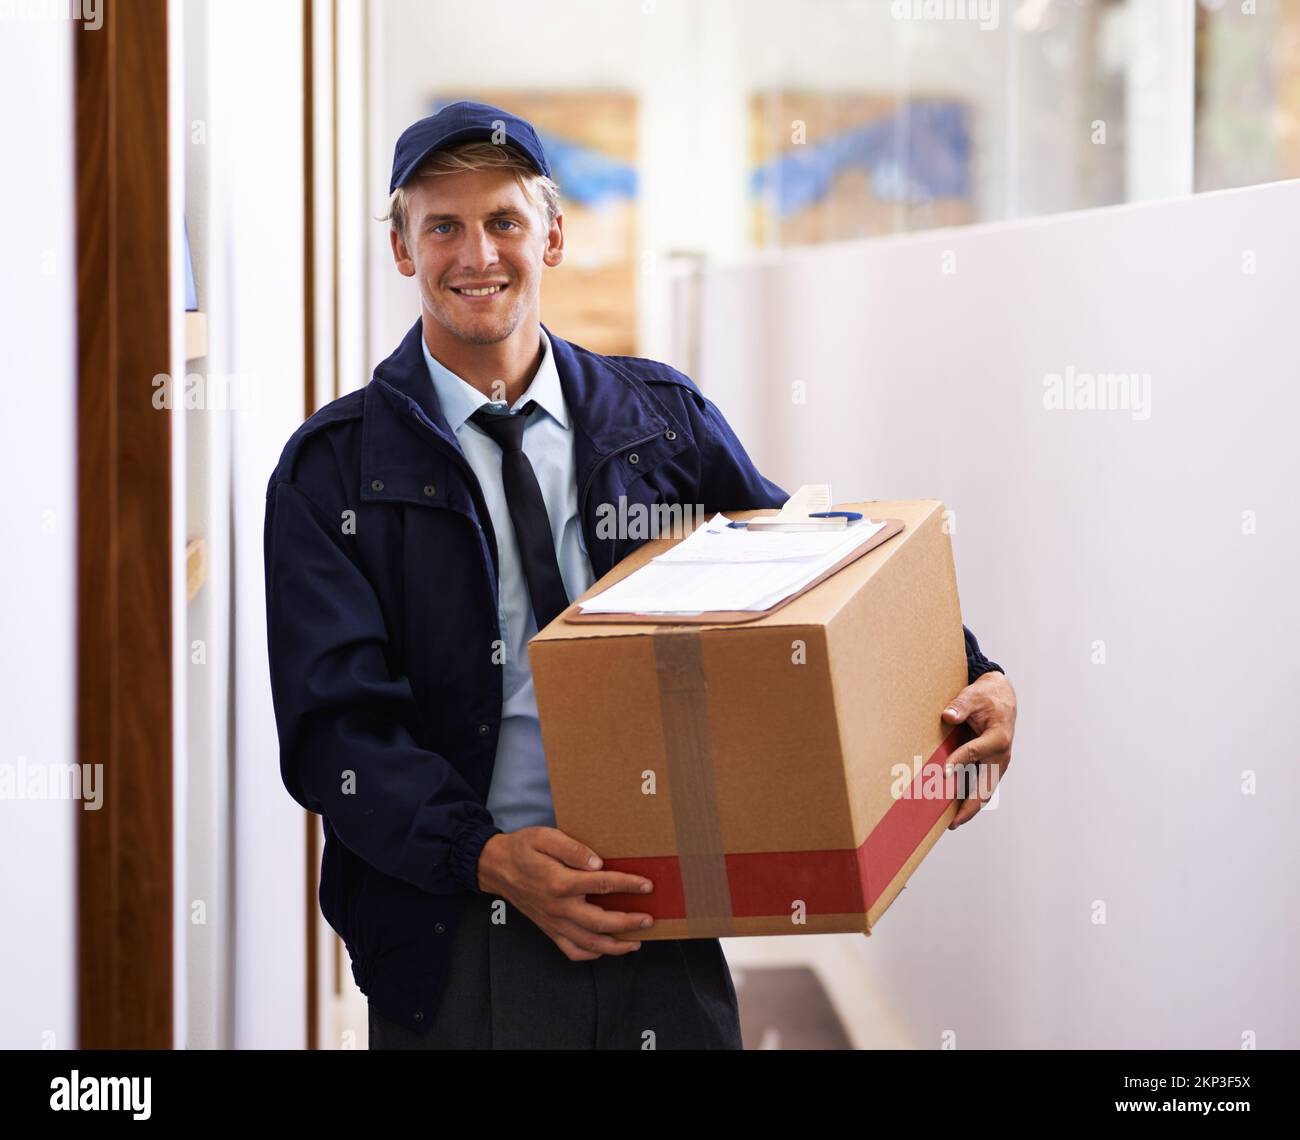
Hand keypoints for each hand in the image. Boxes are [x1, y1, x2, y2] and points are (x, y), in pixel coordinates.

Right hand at [475, 827, 655, 959]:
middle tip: (649, 919)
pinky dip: (591, 954)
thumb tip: (598, 862)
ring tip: (636, 942)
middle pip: (600, 921)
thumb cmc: (523, 848)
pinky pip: (572, 951)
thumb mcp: (545, 836)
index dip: (628, 884)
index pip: (602, 885)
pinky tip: (605, 949)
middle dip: (628, 922)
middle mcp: (558, 907)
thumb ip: (572, 848)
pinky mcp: (550, 930)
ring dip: (616, 946)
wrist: (496, 867)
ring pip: (589, 943)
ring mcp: (554, 922)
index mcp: (559, 882)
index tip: (647, 884)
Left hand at [940, 670, 1016, 829]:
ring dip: (968, 807)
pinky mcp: (991, 767)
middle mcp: (1000, 756)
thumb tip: (948, 716)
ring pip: (984, 792)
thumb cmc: (987, 697)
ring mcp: (997, 764)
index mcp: (998, 738)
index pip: (974, 753)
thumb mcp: (973, 695)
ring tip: (949, 823)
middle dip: (970, 807)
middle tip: (953, 823)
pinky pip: (980, 786)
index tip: (942, 774)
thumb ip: (961, 706)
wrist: (1001, 698)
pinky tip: (952, 807)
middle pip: (986, 787)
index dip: (957, 762)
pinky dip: (968, 798)